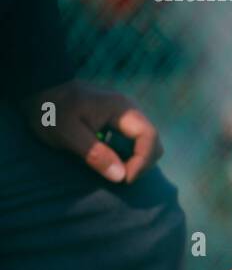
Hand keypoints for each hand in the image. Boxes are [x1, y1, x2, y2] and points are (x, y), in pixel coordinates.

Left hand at [20, 79, 162, 182]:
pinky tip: (114, 162)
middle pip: (153, 139)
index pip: (148, 136)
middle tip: (122, 178)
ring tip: (118, 172)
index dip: (143, 160)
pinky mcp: (120, 120)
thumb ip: (95, 154)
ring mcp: (126, 114)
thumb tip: (121, 176)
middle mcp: (130, 109)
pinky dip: (131, 154)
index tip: (125, 178)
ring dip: (138, 159)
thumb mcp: (67, 134)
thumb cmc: (51, 111)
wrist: (40, 91)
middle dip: (143, 162)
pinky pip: (136, 140)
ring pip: (147, 141)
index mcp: (122, 109)